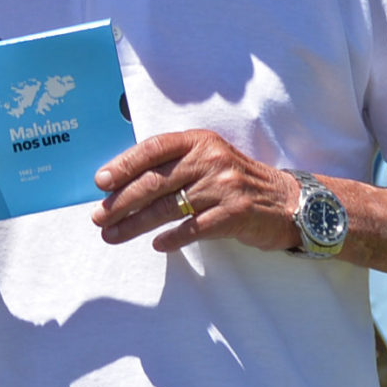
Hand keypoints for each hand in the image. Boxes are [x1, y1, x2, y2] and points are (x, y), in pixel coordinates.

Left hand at [94, 130, 300, 253]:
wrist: (287, 202)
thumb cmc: (236, 182)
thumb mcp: (209, 160)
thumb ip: (175, 165)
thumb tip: (123, 183)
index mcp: (200, 141)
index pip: (154, 148)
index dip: (124, 164)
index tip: (100, 182)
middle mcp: (211, 159)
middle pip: (155, 181)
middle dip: (121, 201)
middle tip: (98, 216)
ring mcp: (224, 186)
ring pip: (168, 207)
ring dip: (135, 224)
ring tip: (113, 234)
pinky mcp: (235, 214)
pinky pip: (193, 229)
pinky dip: (171, 238)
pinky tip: (156, 245)